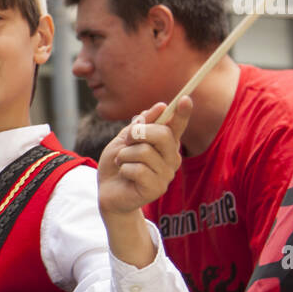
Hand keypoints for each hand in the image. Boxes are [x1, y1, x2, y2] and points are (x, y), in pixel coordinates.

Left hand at [97, 98, 191, 215]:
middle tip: (127, 140)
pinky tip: (124, 175)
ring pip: (145, 152)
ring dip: (125, 155)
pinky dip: (124, 168)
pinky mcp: (156, 188)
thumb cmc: (117, 164)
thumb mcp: (124, 140)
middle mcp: (170, 158)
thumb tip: (160, 107)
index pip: (177, 126)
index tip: (185, 99)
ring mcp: (166, 174)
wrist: (107, 192)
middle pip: (163, 135)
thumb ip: (140, 125)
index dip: (182, 113)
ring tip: (122, 163)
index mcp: (165, 144)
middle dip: (139, 132)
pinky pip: (137, 169)